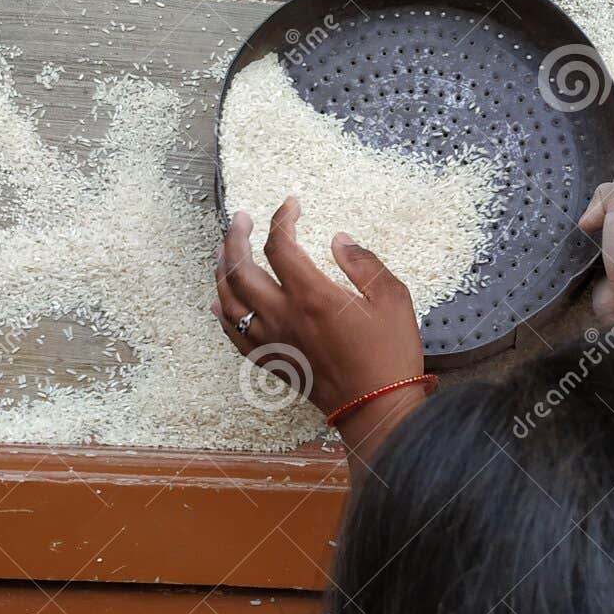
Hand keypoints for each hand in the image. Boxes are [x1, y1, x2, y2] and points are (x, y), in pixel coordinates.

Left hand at [212, 197, 428, 457]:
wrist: (377, 408)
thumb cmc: (389, 355)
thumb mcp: (393, 299)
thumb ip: (364, 264)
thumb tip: (340, 240)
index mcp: (312, 296)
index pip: (281, 246)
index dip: (281, 219)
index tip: (291, 205)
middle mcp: (283, 316)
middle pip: (240, 269)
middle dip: (235, 237)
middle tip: (241, 219)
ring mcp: (273, 341)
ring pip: (229, 300)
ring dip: (222, 270)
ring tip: (226, 251)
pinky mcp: (273, 361)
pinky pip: (233, 335)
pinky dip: (223, 313)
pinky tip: (220, 302)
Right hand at [578, 127, 613, 337]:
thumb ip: (607, 191)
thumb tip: (590, 218)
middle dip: (603, 173)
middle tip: (582, 156)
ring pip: (602, 211)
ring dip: (587, 206)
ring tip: (566, 190)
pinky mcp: (610, 257)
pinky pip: (590, 236)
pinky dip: (578, 232)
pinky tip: (564, 225)